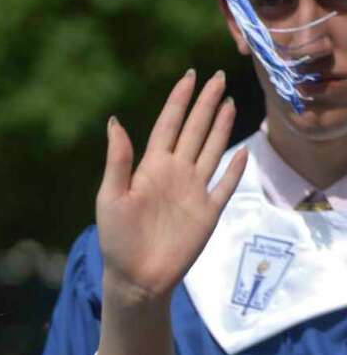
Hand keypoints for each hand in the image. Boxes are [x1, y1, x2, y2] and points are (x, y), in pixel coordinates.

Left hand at [96, 70, 247, 304]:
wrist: (136, 277)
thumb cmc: (117, 240)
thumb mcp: (110, 197)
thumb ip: (118, 160)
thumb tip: (114, 121)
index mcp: (151, 167)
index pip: (168, 125)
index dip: (179, 100)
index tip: (189, 76)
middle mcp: (174, 173)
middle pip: (194, 130)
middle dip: (206, 104)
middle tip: (219, 77)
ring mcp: (193, 192)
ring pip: (211, 150)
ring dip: (221, 127)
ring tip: (230, 103)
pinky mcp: (207, 213)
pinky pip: (225, 186)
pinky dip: (235, 170)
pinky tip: (244, 152)